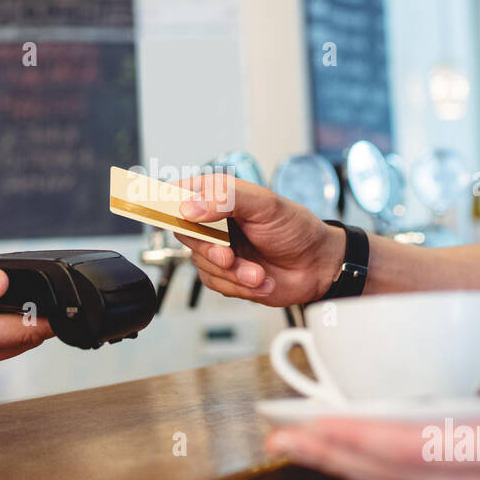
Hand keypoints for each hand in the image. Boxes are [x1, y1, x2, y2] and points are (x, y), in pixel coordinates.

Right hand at [173, 173, 345, 306]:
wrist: (317, 265)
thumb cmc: (295, 228)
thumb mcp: (265, 204)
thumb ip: (226, 198)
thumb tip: (189, 207)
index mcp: (218, 195)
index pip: (178, 193)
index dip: (164, 202)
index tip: (161, 212)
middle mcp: (213, 221)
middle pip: (184, 233)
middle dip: (211, 250)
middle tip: (230, 255)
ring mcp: (217, 248)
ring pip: (201, 263)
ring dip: (233, 273)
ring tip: (259, 272)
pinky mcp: (225, 275)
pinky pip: (215, 283)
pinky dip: (239, 286)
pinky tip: (261, 280)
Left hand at [265, 351, 479, 479]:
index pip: (423, 446)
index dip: (367, 436)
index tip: (322, 425)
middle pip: (395, 470)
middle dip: (334, 453)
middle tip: (281, 436)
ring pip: (396, 479)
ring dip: (342, 462)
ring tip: (294, 443)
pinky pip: (412, 477)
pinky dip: (370, 464)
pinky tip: (344, 450)